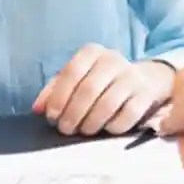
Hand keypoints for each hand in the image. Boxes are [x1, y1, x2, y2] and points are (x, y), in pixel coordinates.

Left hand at [32, 44, 174, 135]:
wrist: (144, 80)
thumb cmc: (101, 81)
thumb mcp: (77, 79)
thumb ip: (54, 91)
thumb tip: (37, 108)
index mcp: (92, 52)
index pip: (71, 72)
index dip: (59, 96)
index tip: (52, 116)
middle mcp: (113, 60)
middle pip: (88, 90)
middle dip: (73, 114)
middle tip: (66, 129)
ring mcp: (132, 77)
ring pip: (107, 104)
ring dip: (91, 123)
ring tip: (84, 130)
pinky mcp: (146, 95)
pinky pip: (127, 116)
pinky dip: (113, 127)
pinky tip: (105, 129)